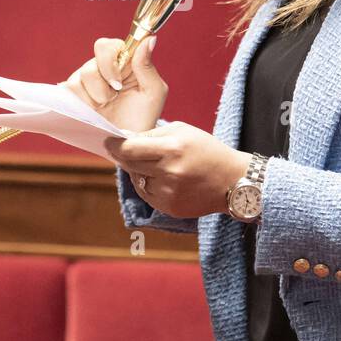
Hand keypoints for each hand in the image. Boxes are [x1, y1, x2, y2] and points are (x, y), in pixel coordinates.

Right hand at [59, 36, 166, 134]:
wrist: (126, 143)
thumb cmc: (143, 116)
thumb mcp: (153, 93)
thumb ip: (147, 66)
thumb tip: (148, 39)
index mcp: (123, 61)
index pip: (108, 45)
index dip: (109, 62)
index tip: (118, 84)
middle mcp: (104, 66)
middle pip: (92, 58)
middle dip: (102, 80)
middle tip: (112, 97)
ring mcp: (87, 79)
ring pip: (80, 75)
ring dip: (95, 96)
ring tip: (105, 107)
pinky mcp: (74, 93)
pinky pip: (69, 88)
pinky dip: (82, 103)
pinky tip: (93, 112)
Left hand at [103, 121, 252, 219]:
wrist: (234, 181)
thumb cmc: (207, 150)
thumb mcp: (183, 131)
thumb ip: (152, 135)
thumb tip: (124, 139)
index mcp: (173, 149)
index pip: (130, 148)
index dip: (114, 145)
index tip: (106, 141)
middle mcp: (169, 172)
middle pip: (130, 164)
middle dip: (123, 156)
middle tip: (121, 150)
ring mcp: (169, 193)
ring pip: (136, 180)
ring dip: (139, 172)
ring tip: (159, 165)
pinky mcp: (170, 208)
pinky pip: (147, 194)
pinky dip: (150, 185)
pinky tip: (166, 179)